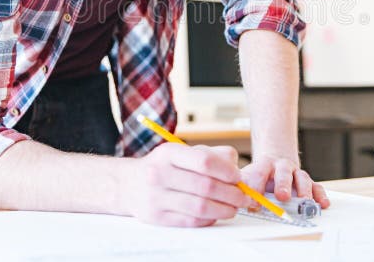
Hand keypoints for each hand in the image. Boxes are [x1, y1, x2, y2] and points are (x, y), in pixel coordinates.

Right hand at [123, 143, 252, 226]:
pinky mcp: (156, 217)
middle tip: (243, 197)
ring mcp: (156, 197)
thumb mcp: (184, 152)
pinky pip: (190, 221)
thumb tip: (239, 172)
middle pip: (205, 186)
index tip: (238, 178)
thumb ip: (214, 155)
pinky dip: (209, 219)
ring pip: (200, 207)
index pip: (204, 162)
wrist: (129, 184)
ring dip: (224, 210)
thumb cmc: (164, 167)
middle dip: (231, 194)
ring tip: (233, 208)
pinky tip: (215, 214)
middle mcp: (159, 173)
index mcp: (169, 153)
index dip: (227, 171)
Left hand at [241, 155, 329, 209]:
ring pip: (302, 178)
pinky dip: (320, 195)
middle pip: (283, 173)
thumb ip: (241, 185)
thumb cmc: (260, 173)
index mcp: (264, 164)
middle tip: (282, 196)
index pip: (259, 172)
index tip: (253, 201)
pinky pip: (317, 187)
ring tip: (304, 201)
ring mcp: (296, 173)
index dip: (256, 186)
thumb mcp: (248, 175)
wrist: (275, 160)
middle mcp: (282, 167)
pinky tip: (322, 204)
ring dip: (303, 190)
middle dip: (283, 185)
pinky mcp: (308, 182)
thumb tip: (231, 197)